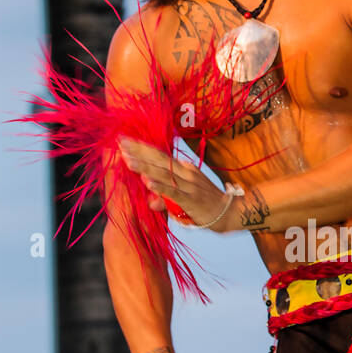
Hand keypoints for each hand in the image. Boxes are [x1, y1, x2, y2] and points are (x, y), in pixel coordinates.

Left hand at [120, 139, 238, 230]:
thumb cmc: (206, 203)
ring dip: (145, 167)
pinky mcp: (191, 199)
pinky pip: (173, 192)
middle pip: (159, 159)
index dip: (142, 148)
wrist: (231, 212)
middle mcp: (185, 173)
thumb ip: (166, 196)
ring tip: (128, 161)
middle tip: (120, 143)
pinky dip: (160, 187)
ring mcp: (188, 185)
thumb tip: (151, 201)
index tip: (124, 140)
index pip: (159, 155)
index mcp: (183, 168)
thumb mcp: (184, 197)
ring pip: (163, 174)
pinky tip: (147, 183)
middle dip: (139, 152)